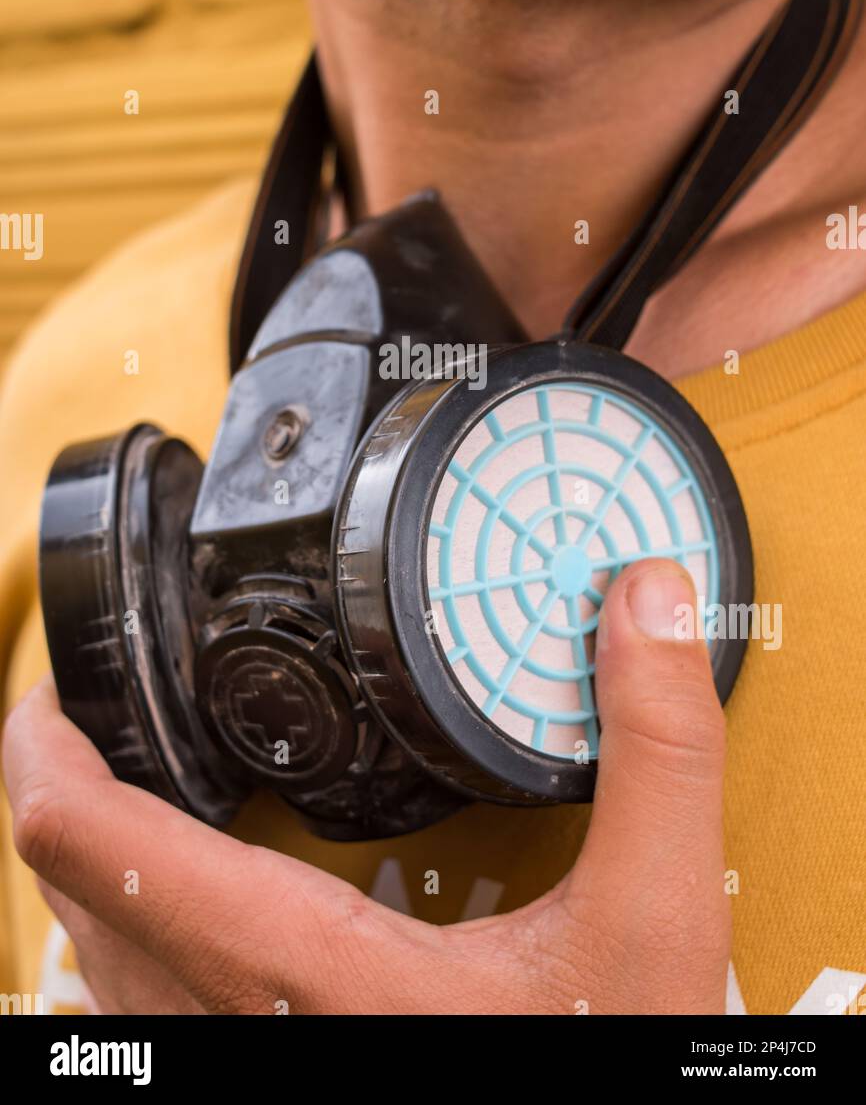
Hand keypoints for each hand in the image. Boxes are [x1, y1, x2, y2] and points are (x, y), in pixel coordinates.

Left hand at [3, 558, 729, 1014]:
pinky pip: (144, 999)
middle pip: (73, 884)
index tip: (66, 677)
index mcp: (295, 966)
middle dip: (80, 782)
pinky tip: (221, 888)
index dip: (43, 744)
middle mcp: (229, 1026)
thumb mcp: (648, 934)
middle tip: (126, 704)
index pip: (88, 841)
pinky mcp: (250, 1082)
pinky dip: (149, 918)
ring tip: (162, 777)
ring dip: (110, 854)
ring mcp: (229, 1067)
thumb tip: (647, 602)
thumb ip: (654, 757)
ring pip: (100, 949)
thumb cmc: (591, 1089)